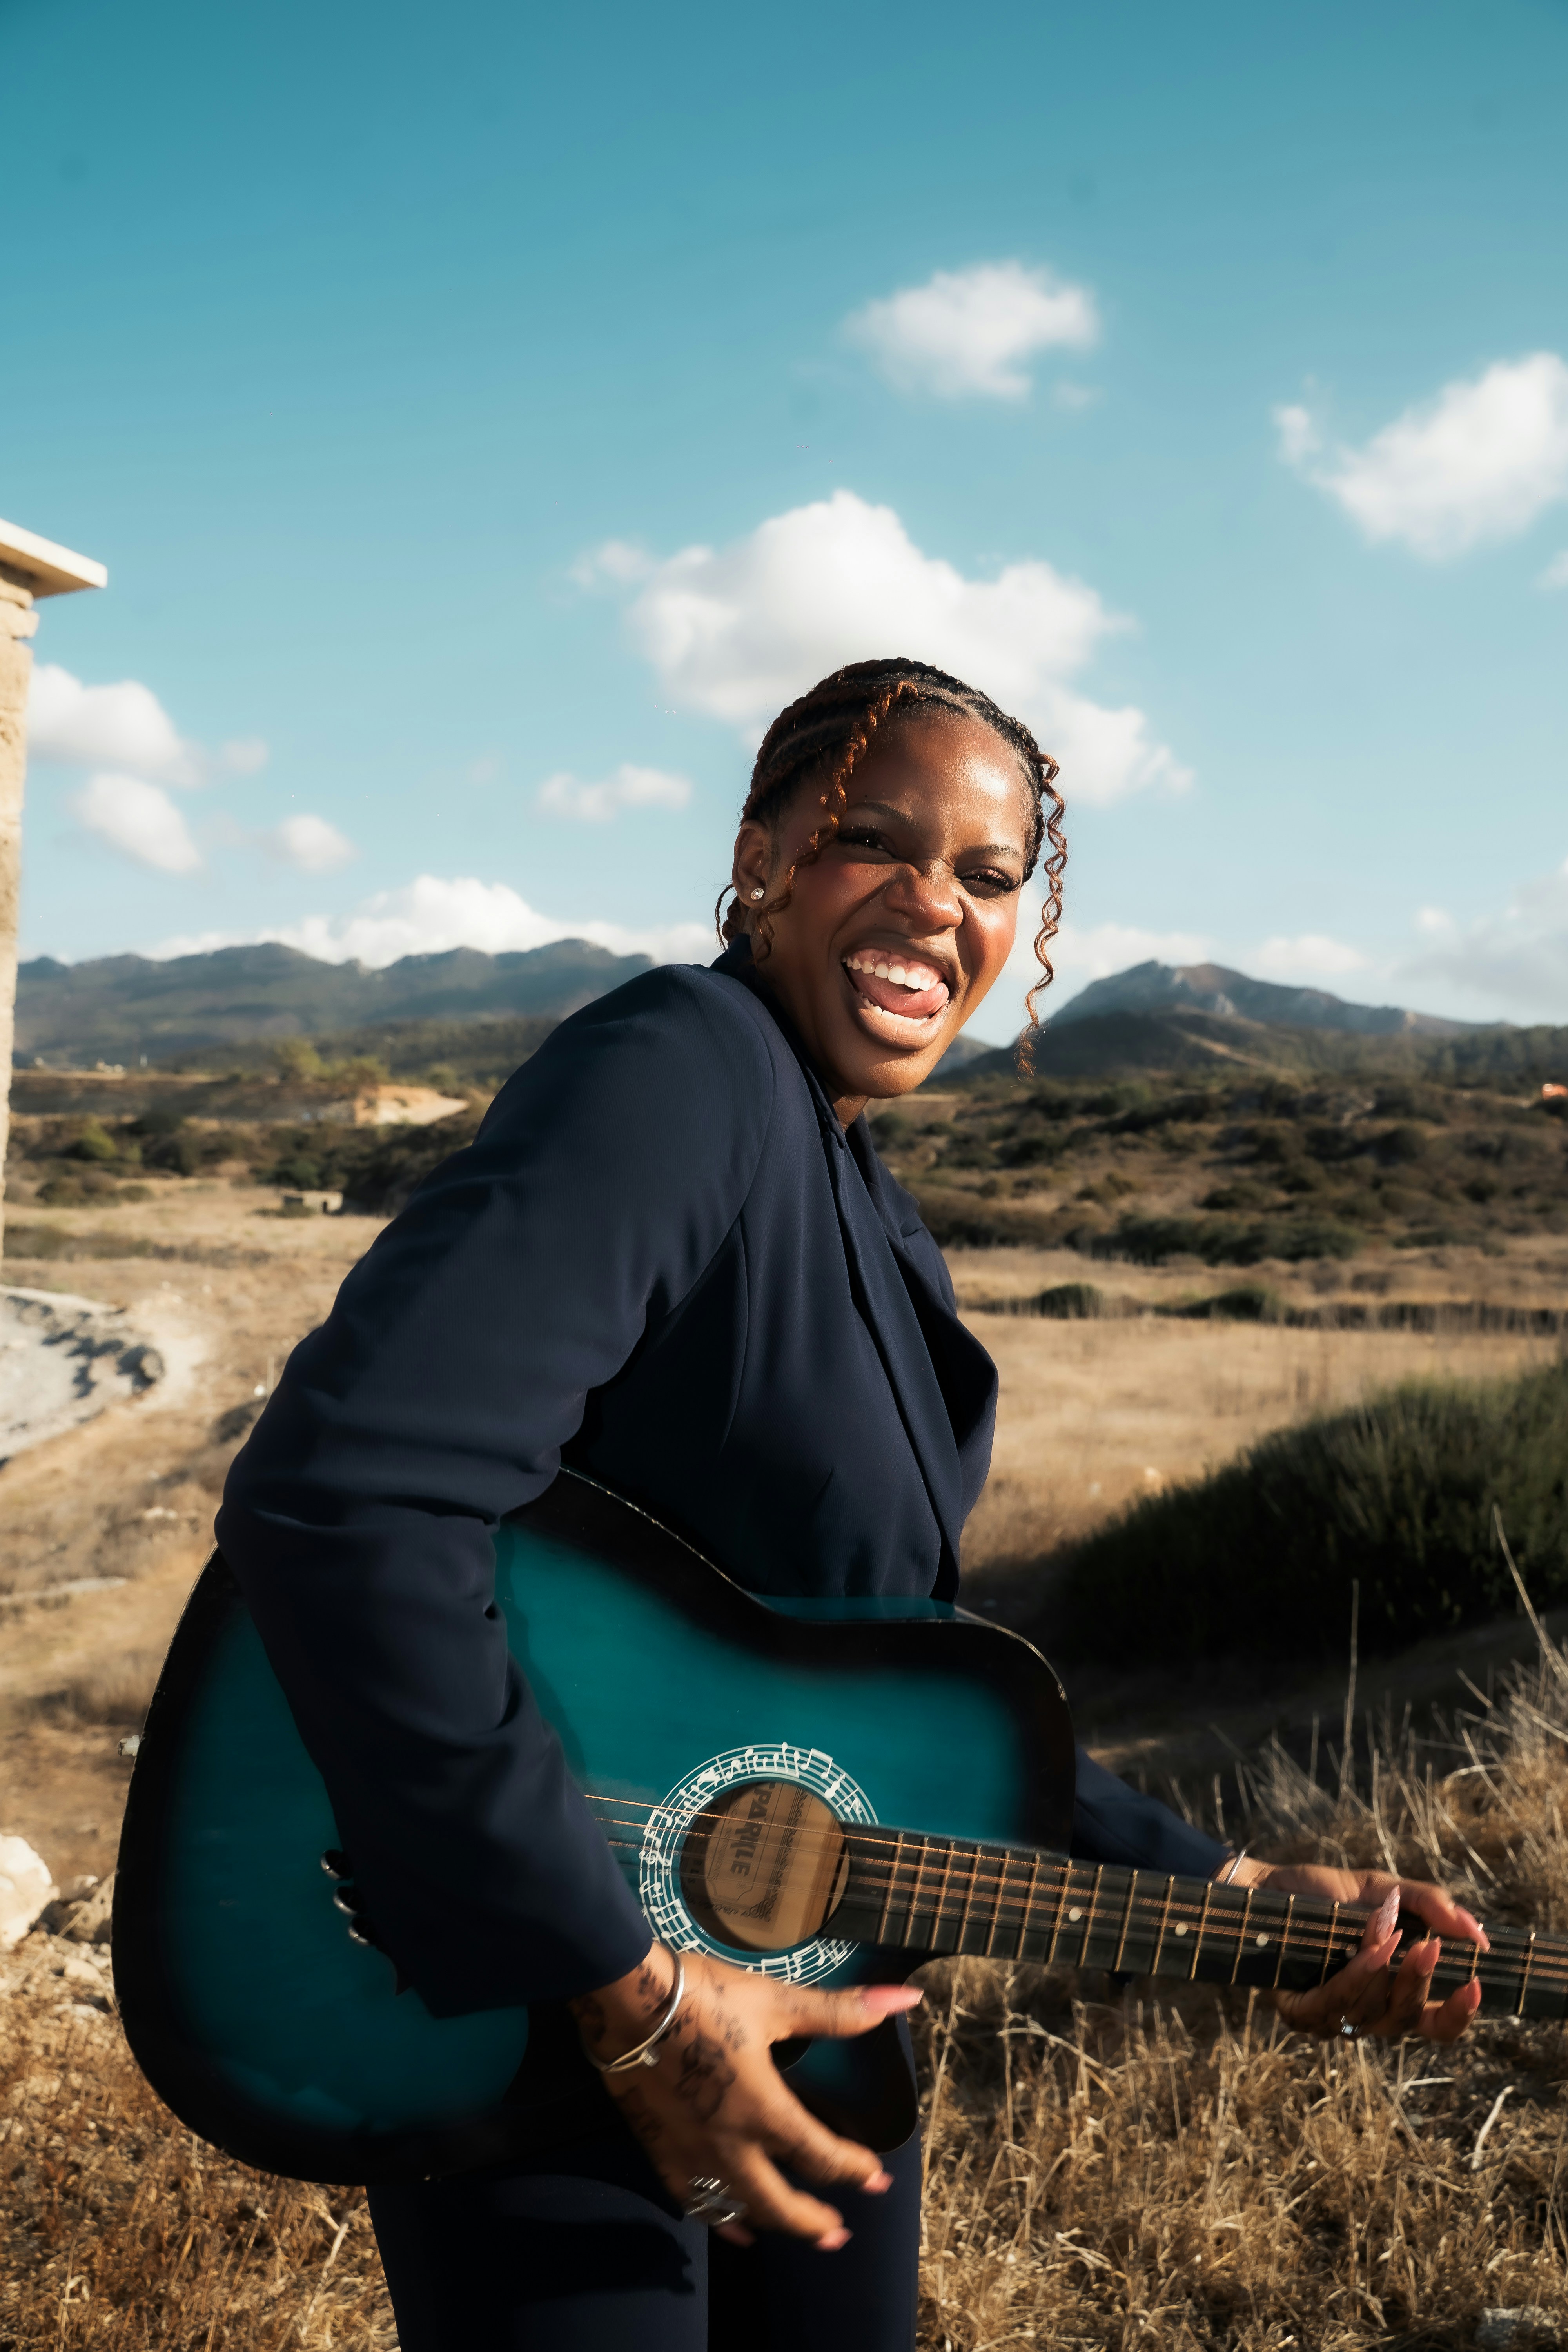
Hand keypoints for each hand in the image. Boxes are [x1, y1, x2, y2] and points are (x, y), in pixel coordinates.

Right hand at [571, 1945, 920, 2248]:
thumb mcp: (776, 2001)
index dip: (853, 2170)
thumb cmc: (705, 1994)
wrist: (627, 1997)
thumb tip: (905, 1999)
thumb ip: (839, 2011)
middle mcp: (729, 2144)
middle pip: (779, 2203)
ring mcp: (691, 2152)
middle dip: (813, 2222)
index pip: (820, 2156)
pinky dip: (717, 2219)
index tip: (876, 2178)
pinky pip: (692, 2200)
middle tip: (838, 2234)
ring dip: (771, 2225)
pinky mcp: (660, 2148)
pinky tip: (728, 2226)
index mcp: (763, 2110)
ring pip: (737, 2209)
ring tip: (796, 2235)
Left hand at [1229, 1857, 1488, 2044]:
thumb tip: (1475, 1930)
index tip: (1476, 1985)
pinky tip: (1369, 1952)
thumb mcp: (1385, 1890)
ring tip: (1391, 1929)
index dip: (1460, 2015)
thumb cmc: (1327, 1894)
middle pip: (1407, 2020)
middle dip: (1421, 1983)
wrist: (1266, 1884)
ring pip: (1371, 2013)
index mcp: (1393, 1995)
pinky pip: (1334, 2005)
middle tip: (1431, 1947)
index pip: (1436, 2025)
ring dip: (1386, 1971)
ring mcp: (1331, 2019)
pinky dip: (1357, 1977)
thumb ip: (1430, 1905)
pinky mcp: (1298, 2012)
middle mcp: (1366, 2016)